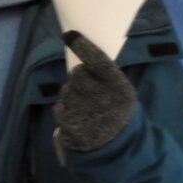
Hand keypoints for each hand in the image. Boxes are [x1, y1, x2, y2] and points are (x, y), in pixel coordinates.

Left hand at [55, 31, 136, 151]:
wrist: (117, 147)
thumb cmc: (117, 113)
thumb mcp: (121, 93)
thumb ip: (105, 76)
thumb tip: (81, 56)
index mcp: (119, 87)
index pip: (98, 61)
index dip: (83, 46)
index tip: (70, 35)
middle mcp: (102, 98)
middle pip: (78, 74)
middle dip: (79, 78)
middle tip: (88, 89)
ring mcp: (85, 113)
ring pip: (66, 90)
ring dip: (71, 94)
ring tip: (85, 107)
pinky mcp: (70, 125)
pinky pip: (60, 106)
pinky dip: (65, 109)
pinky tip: (78, 117)